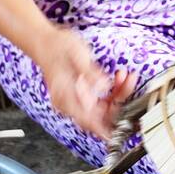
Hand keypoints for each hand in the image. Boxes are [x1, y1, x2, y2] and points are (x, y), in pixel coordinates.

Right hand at [36, 26, 138, 141]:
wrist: (46, 42)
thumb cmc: (57, 46)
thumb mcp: (77, 55)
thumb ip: (90, 73)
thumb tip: (103, 86)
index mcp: (64, 96)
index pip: (86, 120)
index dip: (103, 128)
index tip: (118, 132)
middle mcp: (69, 102)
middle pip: (98, 115)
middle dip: (118, 101)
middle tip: (128, 83)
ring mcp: (75, 100)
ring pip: (103, 108)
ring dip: (118, 95)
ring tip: (125, 77)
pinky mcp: (81, 95)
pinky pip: (101, 100)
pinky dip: (112, 91)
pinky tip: (118, 78)